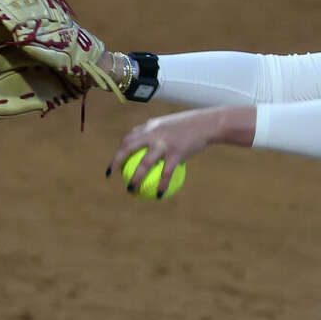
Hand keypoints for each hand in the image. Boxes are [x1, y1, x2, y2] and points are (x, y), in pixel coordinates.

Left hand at [108, 106, 254, 192]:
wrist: (208, 124)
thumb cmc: (193, 126)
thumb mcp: (173, 126)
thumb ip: (162, 135)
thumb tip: (156, 149)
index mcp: (151, 126)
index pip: (129, 137)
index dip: (121, 149)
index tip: (118, 160)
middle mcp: (153, 133)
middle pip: (128, 147)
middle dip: (116, 161)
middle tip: (112, 175)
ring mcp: (164, 143)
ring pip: (143, 164)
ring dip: (135, 178)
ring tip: (131, 190)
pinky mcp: (176, 153)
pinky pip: (165, 173)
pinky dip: (160, 185)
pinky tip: (158, 195)